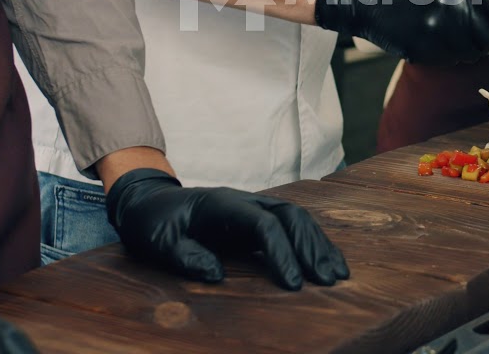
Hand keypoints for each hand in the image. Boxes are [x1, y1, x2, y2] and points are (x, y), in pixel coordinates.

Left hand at [106, 169, 348, 289]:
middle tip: (327, 280)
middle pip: (291, 216)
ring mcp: (254, 208)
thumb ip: (184, 255)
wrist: (151, 205)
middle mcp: (245, 201)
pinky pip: (292, 226)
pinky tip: (325, 261)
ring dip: (319, 244)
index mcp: (222, 205)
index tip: (292, 285)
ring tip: (337, 274)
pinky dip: (312, 242)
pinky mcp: (257, 220)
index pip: (264, 225)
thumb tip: (216, 274)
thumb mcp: (158, 242)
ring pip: (297, 218)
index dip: (282, 253)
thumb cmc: (154, 224)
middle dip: (312, 247)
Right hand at [314, 0, 488, 64]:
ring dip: (468, 48)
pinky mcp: (424, 50)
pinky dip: (449, 53)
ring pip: (472, 54)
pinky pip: (451, 60)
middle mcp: (452, 8)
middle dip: (487, 38)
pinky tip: (436, 38)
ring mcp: (437, 31)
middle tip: (475, 30)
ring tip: (450, 32)